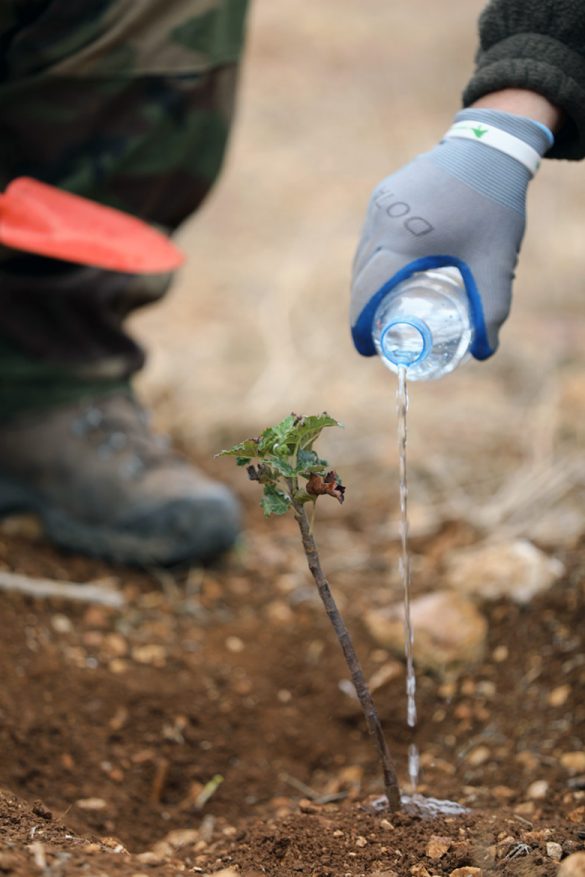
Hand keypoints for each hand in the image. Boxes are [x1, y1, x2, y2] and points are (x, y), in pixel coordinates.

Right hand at [351, 106, 553, 359]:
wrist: (489, 148)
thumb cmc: (494, 208)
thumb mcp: (494, 263)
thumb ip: (491, 309)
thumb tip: (484, 353)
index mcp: (405, 242)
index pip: (369, 292)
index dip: (362, 325)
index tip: (366, 350)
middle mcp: (384, 222)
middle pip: (360, 277)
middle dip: (361, 310)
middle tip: (372, 335)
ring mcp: (380, 205)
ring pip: (362, 256)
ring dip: (364, 284)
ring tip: (377, 308)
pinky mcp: (383, 193)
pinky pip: (370, 236)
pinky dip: (372, 259)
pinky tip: (385, 273)